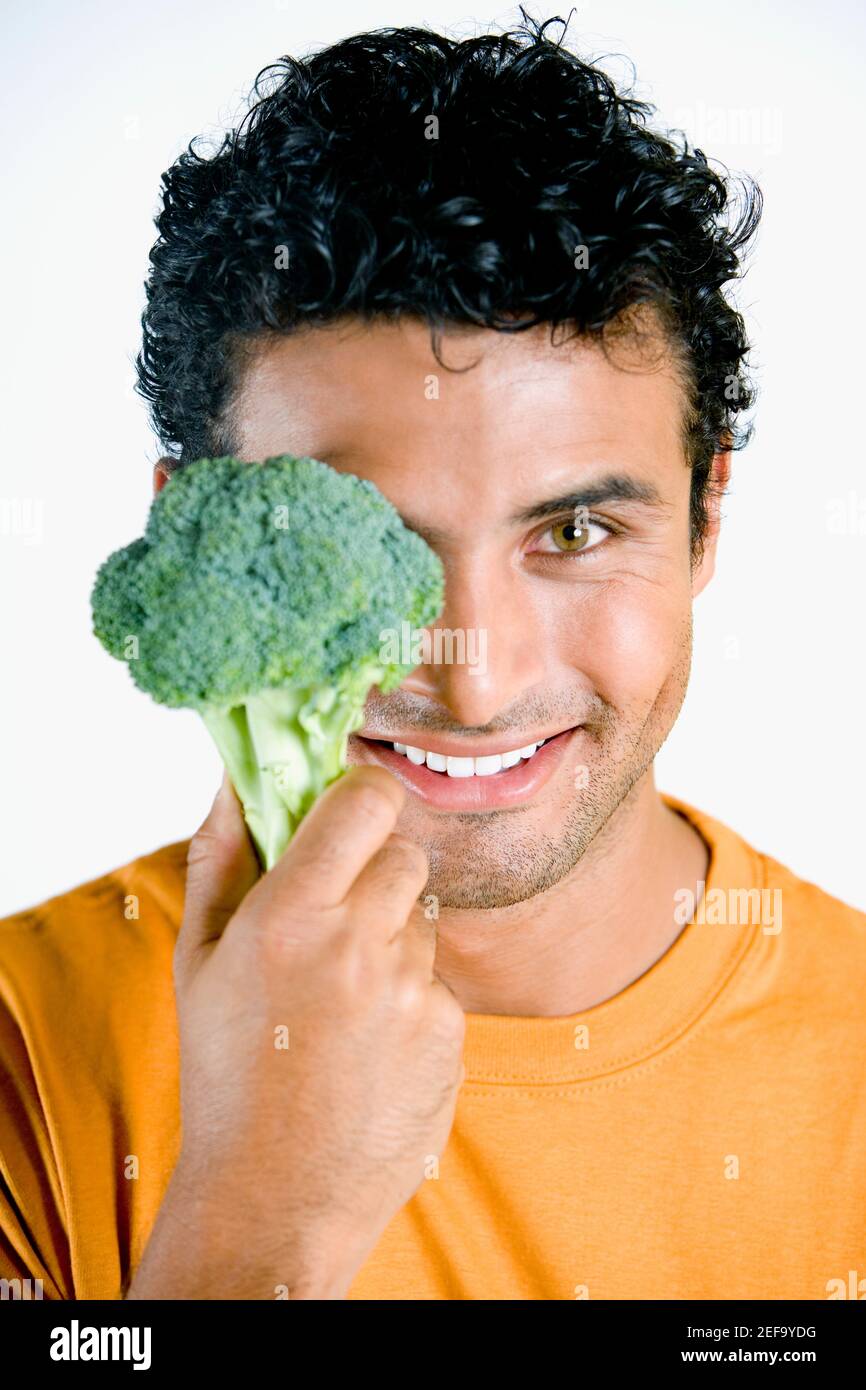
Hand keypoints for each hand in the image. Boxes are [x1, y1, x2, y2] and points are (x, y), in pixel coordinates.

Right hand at [126, 765, 464, 1299]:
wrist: (276, 1196)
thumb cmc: (226, 1072)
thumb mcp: (198, 960)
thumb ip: (220, 855)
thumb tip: (237, 779)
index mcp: (291, 913)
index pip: (368, 798)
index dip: (363, 797)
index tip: (346, 815)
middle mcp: (361, 942)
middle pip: (404, 853)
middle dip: (373, 872)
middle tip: (334, 921)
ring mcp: (414, 991)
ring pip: (423, 920)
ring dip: (391, 939)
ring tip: (343, 1002)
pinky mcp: (451, 1034)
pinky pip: (439, 984)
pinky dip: (412, 1000)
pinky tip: (370, 1045)